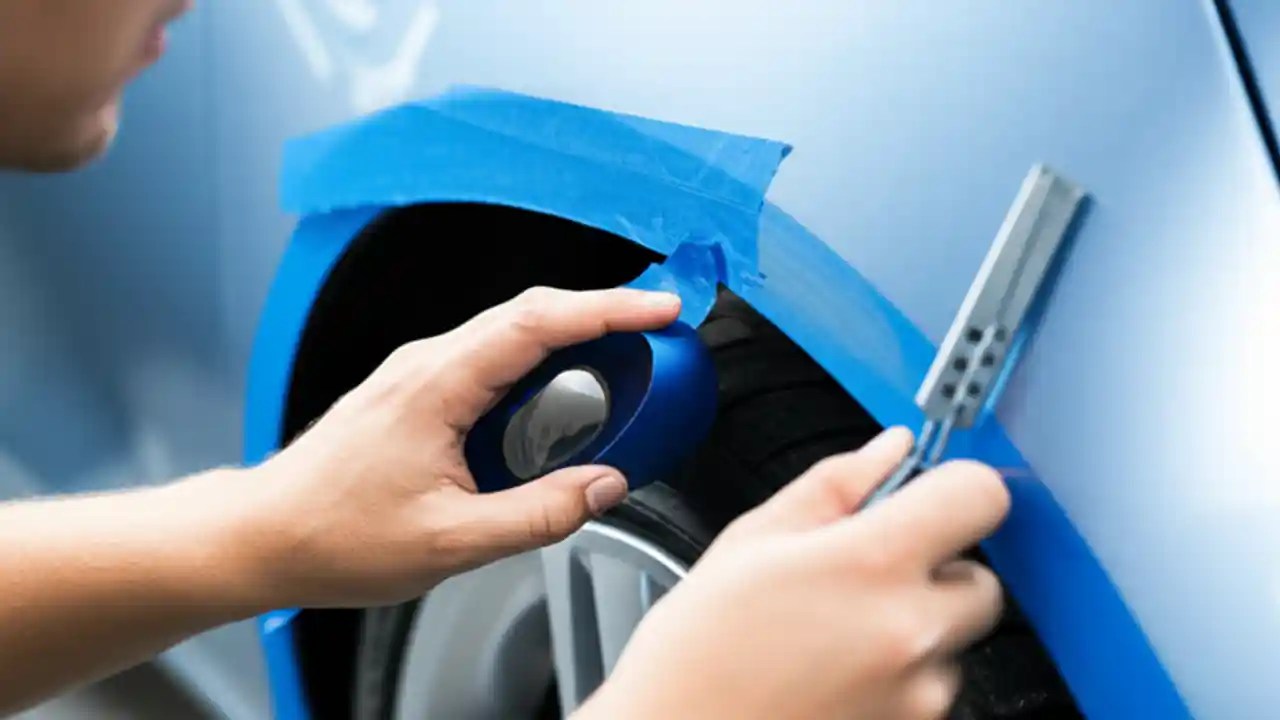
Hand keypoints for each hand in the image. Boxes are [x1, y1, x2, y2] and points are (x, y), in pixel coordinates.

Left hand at [244, 286, 681, 607]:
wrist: (263, 534)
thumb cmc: (334, 533)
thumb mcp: (450, 541)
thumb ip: (537, 514)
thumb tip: (604, 487)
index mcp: (436, 384)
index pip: (537, 322)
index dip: (606, 309)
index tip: (658, 310)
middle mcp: (427, 364)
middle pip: (529, 314)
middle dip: (601, 315)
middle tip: (657, 333)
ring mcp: (419, 374)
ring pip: (510, 336)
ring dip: (570, 342)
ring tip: (622, 368)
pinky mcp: (417, 393)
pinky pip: (490, 362)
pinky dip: (537, 370)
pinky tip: (557, 404)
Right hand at [578, 428, 1010, 719]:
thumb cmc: (698, 652)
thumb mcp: (752, 541)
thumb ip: (835, 485)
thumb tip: (888, 450)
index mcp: (873, 563)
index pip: (979, 495)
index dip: (953, 486)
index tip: (928, 494)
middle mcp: (913, 630)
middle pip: (979, 577)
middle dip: (933, 568)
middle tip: (862, 576)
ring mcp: (920, 692)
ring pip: (954, 638)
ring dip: (915, 626)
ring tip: (833, 633)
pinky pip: (931, 685)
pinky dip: (900, 674)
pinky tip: (836, 670)